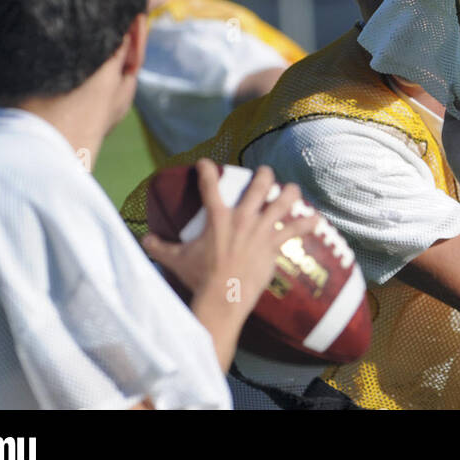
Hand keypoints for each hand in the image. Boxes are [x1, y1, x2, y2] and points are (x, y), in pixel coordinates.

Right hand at [142, 160, 318, 320]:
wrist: (223, 296)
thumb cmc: (199, 278)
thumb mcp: (176, 260)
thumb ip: (159, 248)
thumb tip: (142, 241)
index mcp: (217, 217)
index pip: (209, 185)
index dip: (207, 170)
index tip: (206, 163)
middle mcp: (241, 218)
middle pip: (258, 186)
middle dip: (264, 175)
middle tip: (265, 173)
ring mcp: (260, 230)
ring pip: (282, 202)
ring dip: (290, 193)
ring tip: (293, 189)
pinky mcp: (273, 245)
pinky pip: (295, 229)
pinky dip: (307, 223)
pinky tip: (317, 218)